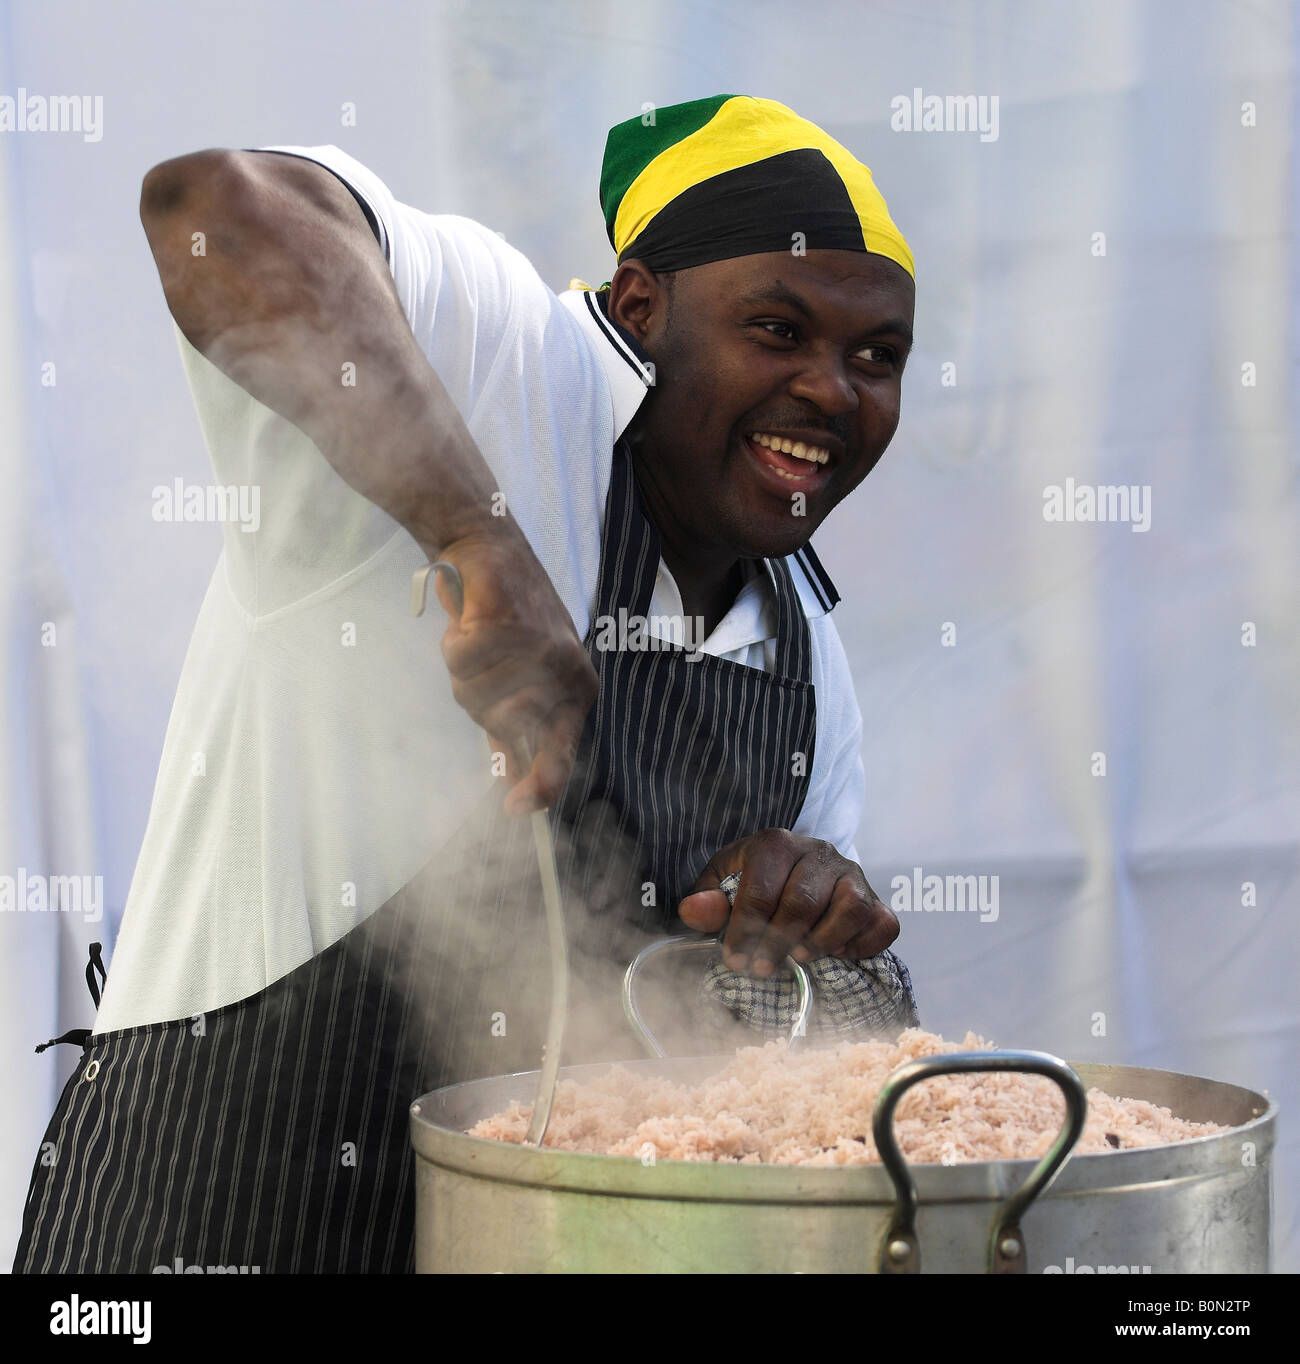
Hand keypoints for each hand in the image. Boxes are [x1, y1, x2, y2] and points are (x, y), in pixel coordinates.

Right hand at [434, 523, 598, 814]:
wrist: (488, 548)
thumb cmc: (507, 617)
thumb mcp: (523, 677)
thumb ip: (519, 728)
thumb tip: (516, 787)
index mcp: (577, 691)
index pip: (562, 753)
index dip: (541, 786)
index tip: (515, 809)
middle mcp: (566, 672)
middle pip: (500, 724)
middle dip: (478, 700)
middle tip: (482, 662)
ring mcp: (540, 647)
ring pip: (474, 693)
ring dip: (463, 668)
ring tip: (477, 636)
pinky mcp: (509, 622)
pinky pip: (462, 658)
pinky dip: (454, 641)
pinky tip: (469, 619)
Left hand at [677, 829, 898, 975]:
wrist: (794, 870)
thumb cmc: (754, 880)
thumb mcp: (721, 883)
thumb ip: (705, 899)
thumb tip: (696, 911)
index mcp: (776, 843)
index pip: (761, 888)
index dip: (745, 930)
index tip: (735, 960)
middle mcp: (819, 852)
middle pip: (803, 901)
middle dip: (777, 942)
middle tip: (761, 969)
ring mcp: (853, 873)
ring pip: (851, 907)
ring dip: (823, 941)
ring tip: (799, 958)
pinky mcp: (878, 899)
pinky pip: (883, 923)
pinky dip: (862, 944)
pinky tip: (837, 953)